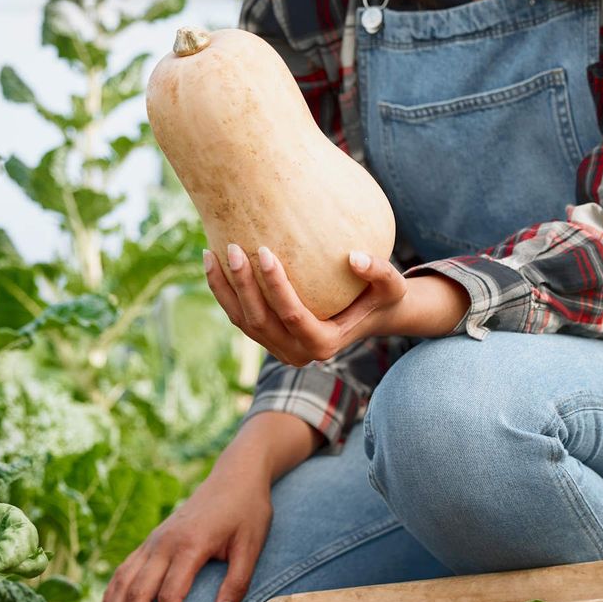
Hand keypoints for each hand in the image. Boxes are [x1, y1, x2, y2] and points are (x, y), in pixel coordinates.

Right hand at [99, 462, 271, 601]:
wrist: (235, 474)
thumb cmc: (248, 510)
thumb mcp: (251, 545)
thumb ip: (237, 583)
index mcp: (189, 545)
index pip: (170, 596)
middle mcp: (164, 543)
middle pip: (139, 592)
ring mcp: (154, 539)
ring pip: (125, 580)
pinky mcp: (152, 539)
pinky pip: (125, 567)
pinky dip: (113, 591)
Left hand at [205, 243, 407, 365]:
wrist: (370, 315)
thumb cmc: (382, 296)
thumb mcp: (392, 286)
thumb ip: (380, 272)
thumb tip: (355, 257)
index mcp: (324, 345)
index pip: (292, 315)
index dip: (275, 286)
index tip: (265, 250)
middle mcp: (297, 353)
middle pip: (259, 321)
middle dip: (242, 285)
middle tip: (233, 247)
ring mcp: (279, 348)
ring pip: (242, 321)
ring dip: (223, 289)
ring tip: (210, 253)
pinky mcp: (268, 338)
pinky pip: (239, 317)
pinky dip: (223, 292)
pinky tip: (214, 261)